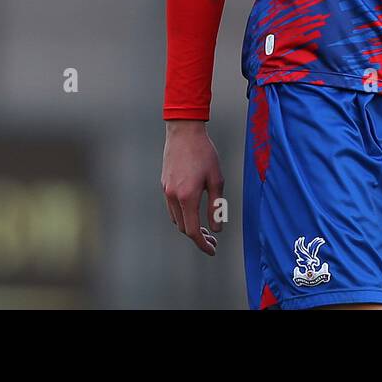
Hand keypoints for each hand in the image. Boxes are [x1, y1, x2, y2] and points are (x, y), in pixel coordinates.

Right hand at [161, 120, 224, 254]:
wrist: (184, 131)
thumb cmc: (204, 153)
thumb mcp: (216, 179)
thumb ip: (216, 206)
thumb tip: (217, 228)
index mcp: (187, 196)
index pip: (192, 230)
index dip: (203, 244)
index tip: (213, 250)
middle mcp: (173, 196)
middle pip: (183, 227)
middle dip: (198, 236)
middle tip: (213, 239)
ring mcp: (166, 190)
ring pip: (176, 218)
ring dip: (189, 226)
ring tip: (205, 227)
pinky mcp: (164, 184)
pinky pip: (172, 207)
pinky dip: (182, 214)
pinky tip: (193, 210)